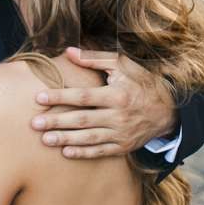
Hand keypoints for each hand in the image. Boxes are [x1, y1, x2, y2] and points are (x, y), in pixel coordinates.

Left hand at [30, 47, 175, 158]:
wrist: (169, 110)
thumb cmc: (142, 82)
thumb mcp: (123, 65)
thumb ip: (95, 57)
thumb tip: (68, 51)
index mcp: (117, 94)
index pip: (83, 96)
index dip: (60, 97)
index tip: (39, 97)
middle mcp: (119, 116)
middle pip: (82, 120)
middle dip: (57, 122)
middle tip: (34, 124)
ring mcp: (121, 134)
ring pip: (89, 138)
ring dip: (65, 139)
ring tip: (45, 139)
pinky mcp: (123, 147)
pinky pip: (100, 152)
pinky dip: (83, 153)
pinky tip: (65, 152)